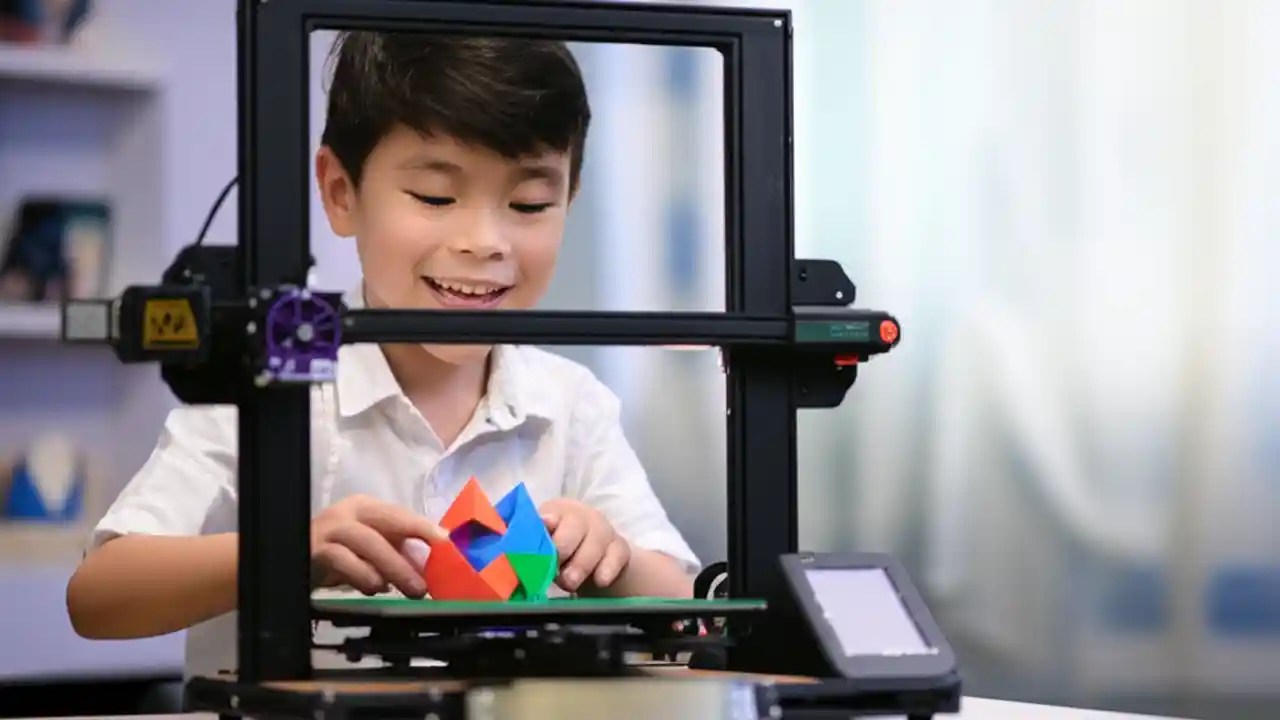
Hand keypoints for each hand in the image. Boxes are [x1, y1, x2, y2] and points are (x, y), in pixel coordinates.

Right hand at [310, 495, 445, 597]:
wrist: (291, 561)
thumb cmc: (339, 554)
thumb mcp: (371, 550)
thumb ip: (398, 553)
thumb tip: (433, 567)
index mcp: (366, 507)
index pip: (401, 514)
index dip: (424, 527)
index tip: (447, 542)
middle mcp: (348, 513)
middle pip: (387, 522)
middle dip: (413, 547)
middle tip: (428, 581)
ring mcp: (330, 529)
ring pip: (367, 542)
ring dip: (392, 567)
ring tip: (410, 589)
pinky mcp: (314, 550)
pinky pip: (342, 560)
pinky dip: (362, 575)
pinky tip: (374, 589)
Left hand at [540, 498, 630, 592]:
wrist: (593, 560)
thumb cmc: (560, 552)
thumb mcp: (544, 549)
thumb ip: (531, 548)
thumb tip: (513, 555)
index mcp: (556, 513)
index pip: (549, 512)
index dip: (546, 520)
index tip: (544, 525)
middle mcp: (580, 516)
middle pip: (575, 524)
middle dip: (564, 547)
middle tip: (554, 570)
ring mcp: (602, 530)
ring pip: (596, 540)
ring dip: (582, 563)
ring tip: (570, 584)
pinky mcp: (619, 548)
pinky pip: (617, 554)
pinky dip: (608, 568)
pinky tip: (600, 581)